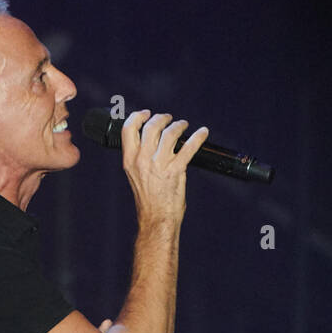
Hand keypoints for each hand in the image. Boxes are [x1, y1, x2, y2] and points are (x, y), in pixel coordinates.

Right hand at [121, 110, 209, 227]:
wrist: (156, 218)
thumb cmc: (148, 200)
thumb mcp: (135, 176)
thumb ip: (140, 157)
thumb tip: (152, 140)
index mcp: (129, 160)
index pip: (129, 129)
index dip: (138, 116)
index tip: (146, 113)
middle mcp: (142, 160)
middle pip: (151, 126)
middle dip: (162, 118)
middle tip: (169, 119)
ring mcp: (159, 164)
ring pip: (170, 133)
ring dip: (179, 125)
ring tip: (183, 125)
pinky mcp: (176, 170)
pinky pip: (189, 147)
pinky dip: (198, 137)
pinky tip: (203, 133)